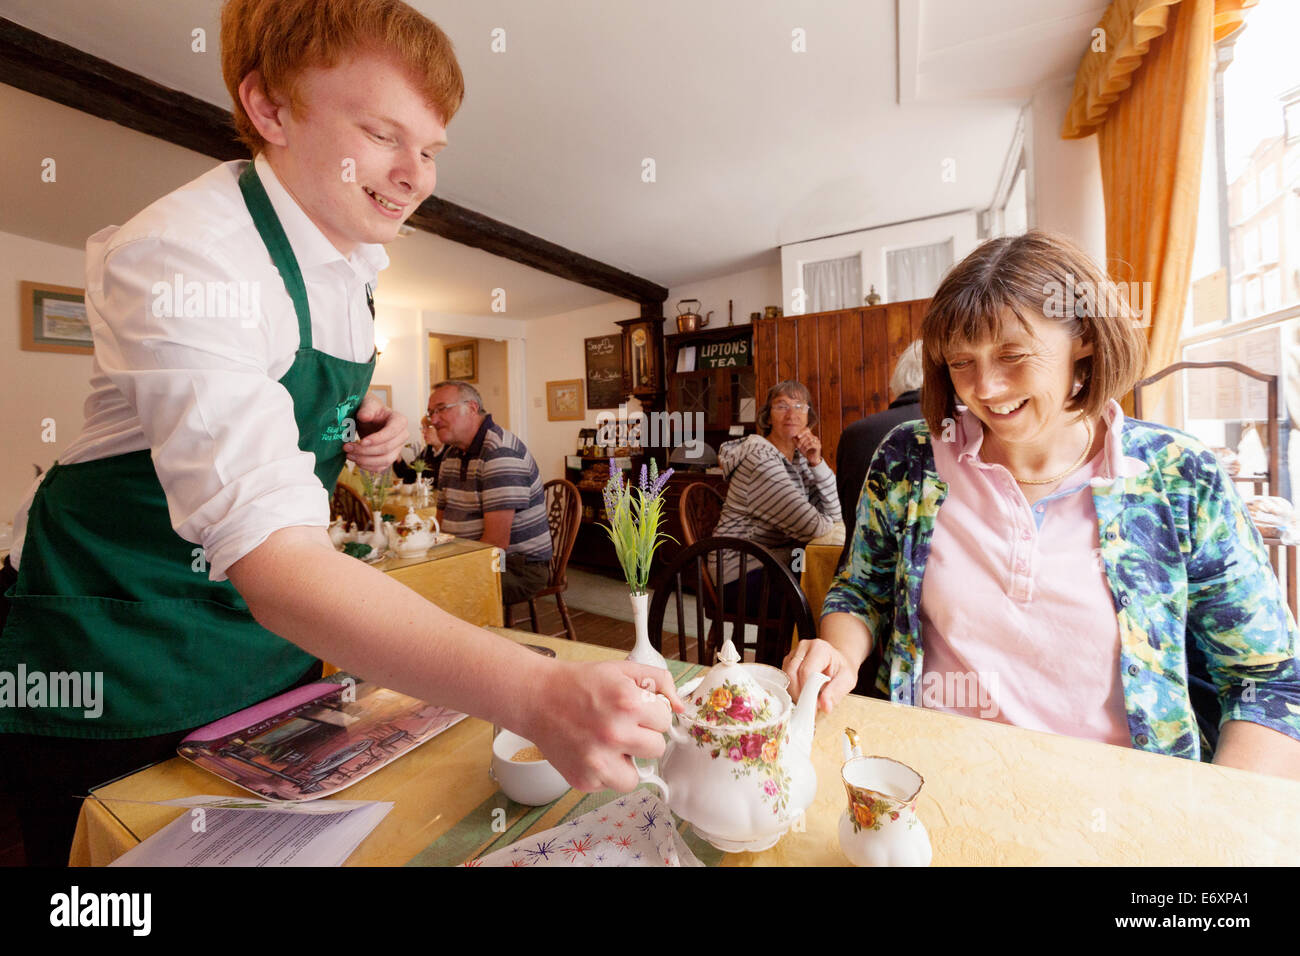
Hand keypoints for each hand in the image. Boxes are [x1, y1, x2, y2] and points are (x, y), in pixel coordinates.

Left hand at [346, 394, 408, 470]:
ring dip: (365, 461)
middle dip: (366, 451)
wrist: (368, 418)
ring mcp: (397, 449)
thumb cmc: (369, 409)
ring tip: (349, 455)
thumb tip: (364, 416)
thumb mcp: (368, 404)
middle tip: (347, 447)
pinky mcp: (389, 458)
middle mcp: (402, 436)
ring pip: (384, 461)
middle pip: (387, 449)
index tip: (361, 441)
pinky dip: (367, 467)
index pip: (392, 432)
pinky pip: (380, 468)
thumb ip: (367, 409)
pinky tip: (355, 460)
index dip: (377, 439)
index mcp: (400, 421)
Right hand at [526, 660, 683, 792]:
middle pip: (656, 748)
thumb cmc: (579, 684)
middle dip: (642, 737)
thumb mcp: (622, 670)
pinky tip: (590, 751)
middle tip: (620, 725)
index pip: (665, 720)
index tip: (634, 710)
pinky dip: (604, 772)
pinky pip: (611, 784)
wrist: (537, 698)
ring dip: (627, 762)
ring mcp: (598, 760)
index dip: (650, 713)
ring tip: (608, 744)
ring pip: (637, 777)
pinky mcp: (584, 779)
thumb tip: (681, 707)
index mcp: (627, 703)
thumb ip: (659, 682)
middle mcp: (613, 733)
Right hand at [783, 639, 856, 713]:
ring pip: (786, 676)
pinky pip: (785, 678)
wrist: (838, 661)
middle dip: (799, 694)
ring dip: (794, 693)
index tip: (814, 707)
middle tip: (808, 708)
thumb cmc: (842, 669)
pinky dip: (792, 690)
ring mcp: (793, 653)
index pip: (806, 671)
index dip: (808, 691)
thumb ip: (836, 692)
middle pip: (792, 673)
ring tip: (807, 702)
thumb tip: (825, 706)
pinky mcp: (788, 661)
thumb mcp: (847, 680)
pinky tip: (802, 695)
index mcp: (820, 648)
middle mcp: (804, 648)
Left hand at [794, 428, 822, 465]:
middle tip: (798, 446)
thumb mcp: (800, 447)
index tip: (797, 436)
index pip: (807, 430)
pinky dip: (807, 447)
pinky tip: (805, 450)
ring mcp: (817, 442)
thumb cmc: (807, 452)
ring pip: (809, 439)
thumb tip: (793, 437)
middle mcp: (815, 438)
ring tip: (802, 449)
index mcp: (810, 436)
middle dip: (801, 441)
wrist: (812, 460)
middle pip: (807, 435)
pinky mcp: (818, 446)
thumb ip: (796, 442)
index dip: (802, 432)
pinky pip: (811, 444)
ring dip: (803, 445)